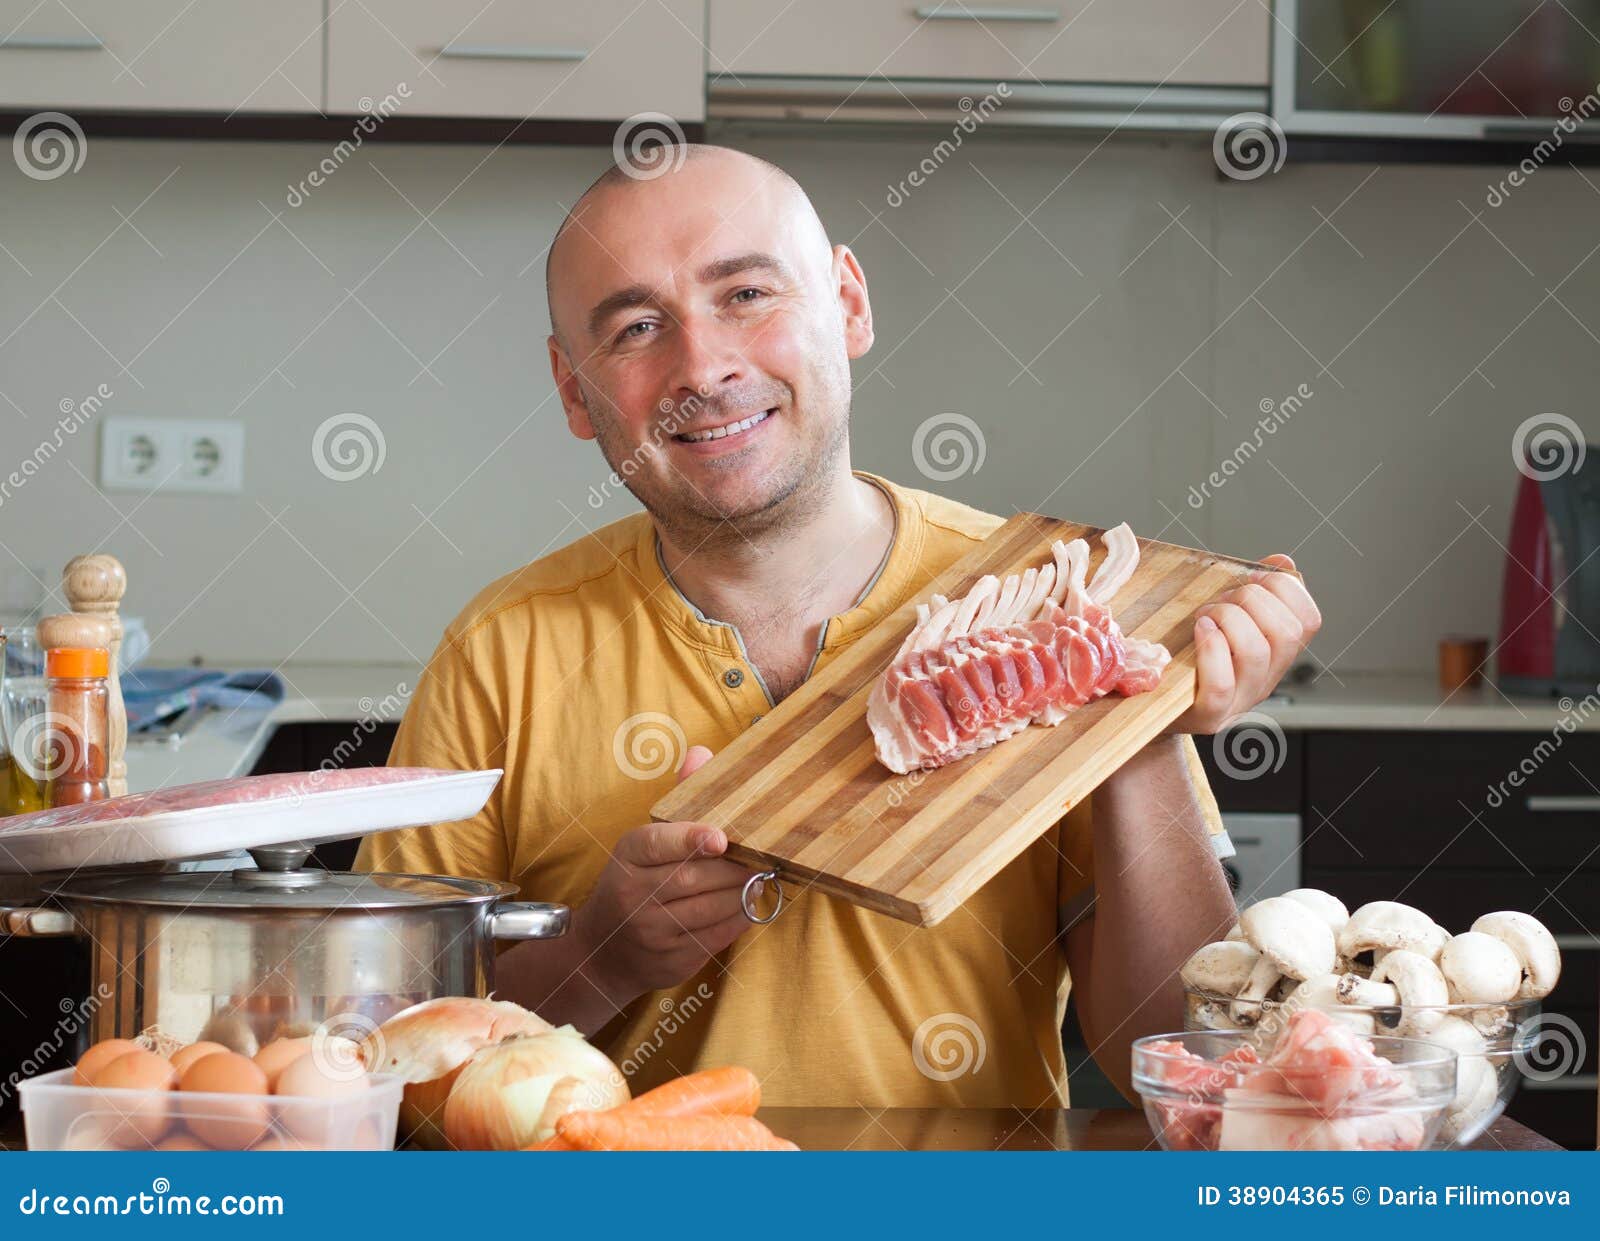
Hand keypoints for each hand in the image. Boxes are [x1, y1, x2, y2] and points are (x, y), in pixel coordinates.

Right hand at [572, 745, 754, 1002]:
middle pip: (692, 877)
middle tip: (762, 852)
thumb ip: (677, 802)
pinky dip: (740, 916)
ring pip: (708, 907)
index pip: (656, 844)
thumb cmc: (635, 883)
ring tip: (762, 874)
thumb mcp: (644, 843)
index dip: (690, 838)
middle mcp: (633, 895)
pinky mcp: (672, 960)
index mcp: (627, 857)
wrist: (603, 954)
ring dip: (742, 890)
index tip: (720, 837)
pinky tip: (751, 900)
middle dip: (733, 865)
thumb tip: (702, 753)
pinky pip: (716, 935)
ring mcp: (651, 932)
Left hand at [1167, 554, 1321, 734]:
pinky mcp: (1209, 714)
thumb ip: (1252, 593)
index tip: (1253, 576)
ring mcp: (1239, 701)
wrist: (1152, 704)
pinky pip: (1221, 684)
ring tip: (1205, 615)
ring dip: (1229, 618)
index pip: (1309, 621)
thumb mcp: (1223, 620)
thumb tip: (1281, 562)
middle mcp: (1265, 680)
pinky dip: (1212, 649)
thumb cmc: (1187, 655)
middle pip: (1286, 634)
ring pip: (1256, 653)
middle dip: (1252, 599)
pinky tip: (1200, 630)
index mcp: (1275, 655)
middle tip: (1221, 599)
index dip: (1287, 589)